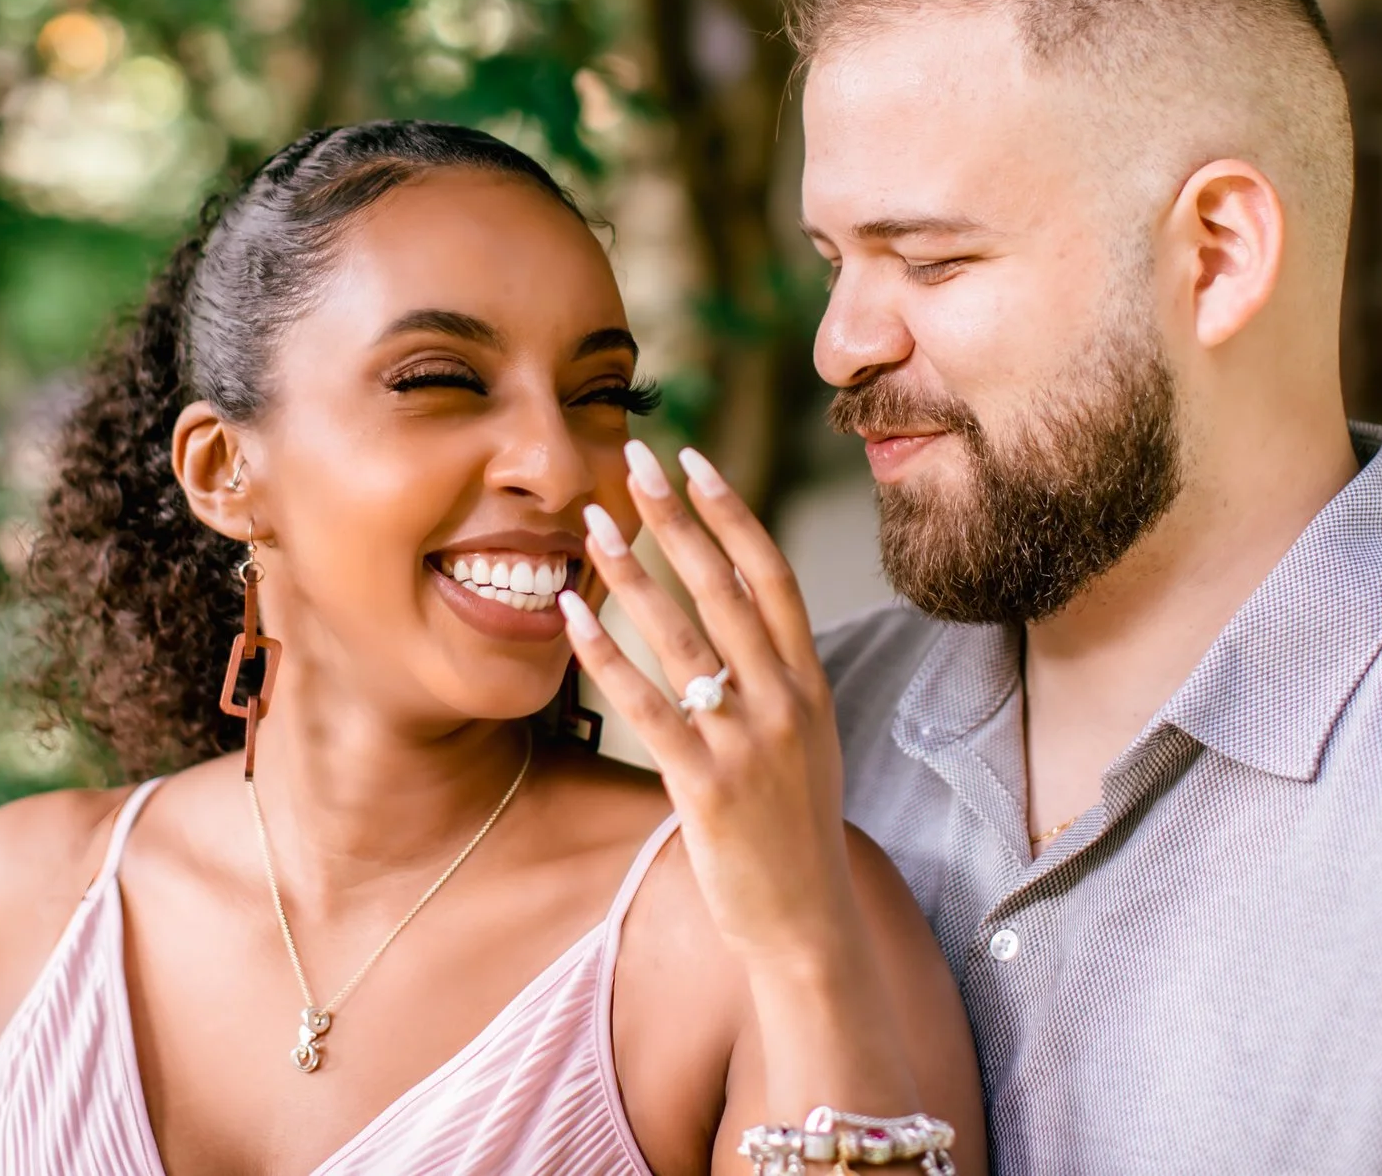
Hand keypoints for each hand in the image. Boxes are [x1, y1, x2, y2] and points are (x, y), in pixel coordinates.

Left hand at [559, 439, 858, 969]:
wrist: (808, 923)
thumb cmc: (795, 830)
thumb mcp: (809, 740)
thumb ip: (779, 677)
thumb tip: (744, 616)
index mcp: (810, 683)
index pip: (771, 575)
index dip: (733, 512)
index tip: (695, 461)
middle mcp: (785, 701)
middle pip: (724, 587)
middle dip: (676, 516)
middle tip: (635, 458)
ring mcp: (748, 742)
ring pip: (681, 636)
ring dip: (631, 573)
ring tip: (590, 524)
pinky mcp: (706, 785)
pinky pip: (648, 706)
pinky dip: (606, 655)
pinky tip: (571, 615)